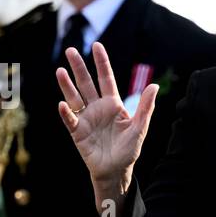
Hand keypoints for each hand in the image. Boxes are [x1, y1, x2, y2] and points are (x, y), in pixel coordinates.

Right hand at [56, 41, 158, 197]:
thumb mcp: (139, 128)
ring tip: (60, 71)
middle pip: (86, 83)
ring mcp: (86, 118)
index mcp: (113, 104)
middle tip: (70, 50)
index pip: (106, 79)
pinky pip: (71, 120)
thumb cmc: (128, 150)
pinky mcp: (78, 132)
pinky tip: (63, 104)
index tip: (96, 46)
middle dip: (79, 67)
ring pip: (74, 97)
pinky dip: (67, 113)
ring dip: (67, 85)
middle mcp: (97, 108)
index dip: (101, 63)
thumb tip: (154, 86)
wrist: (115, 170)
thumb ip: (145, 107)